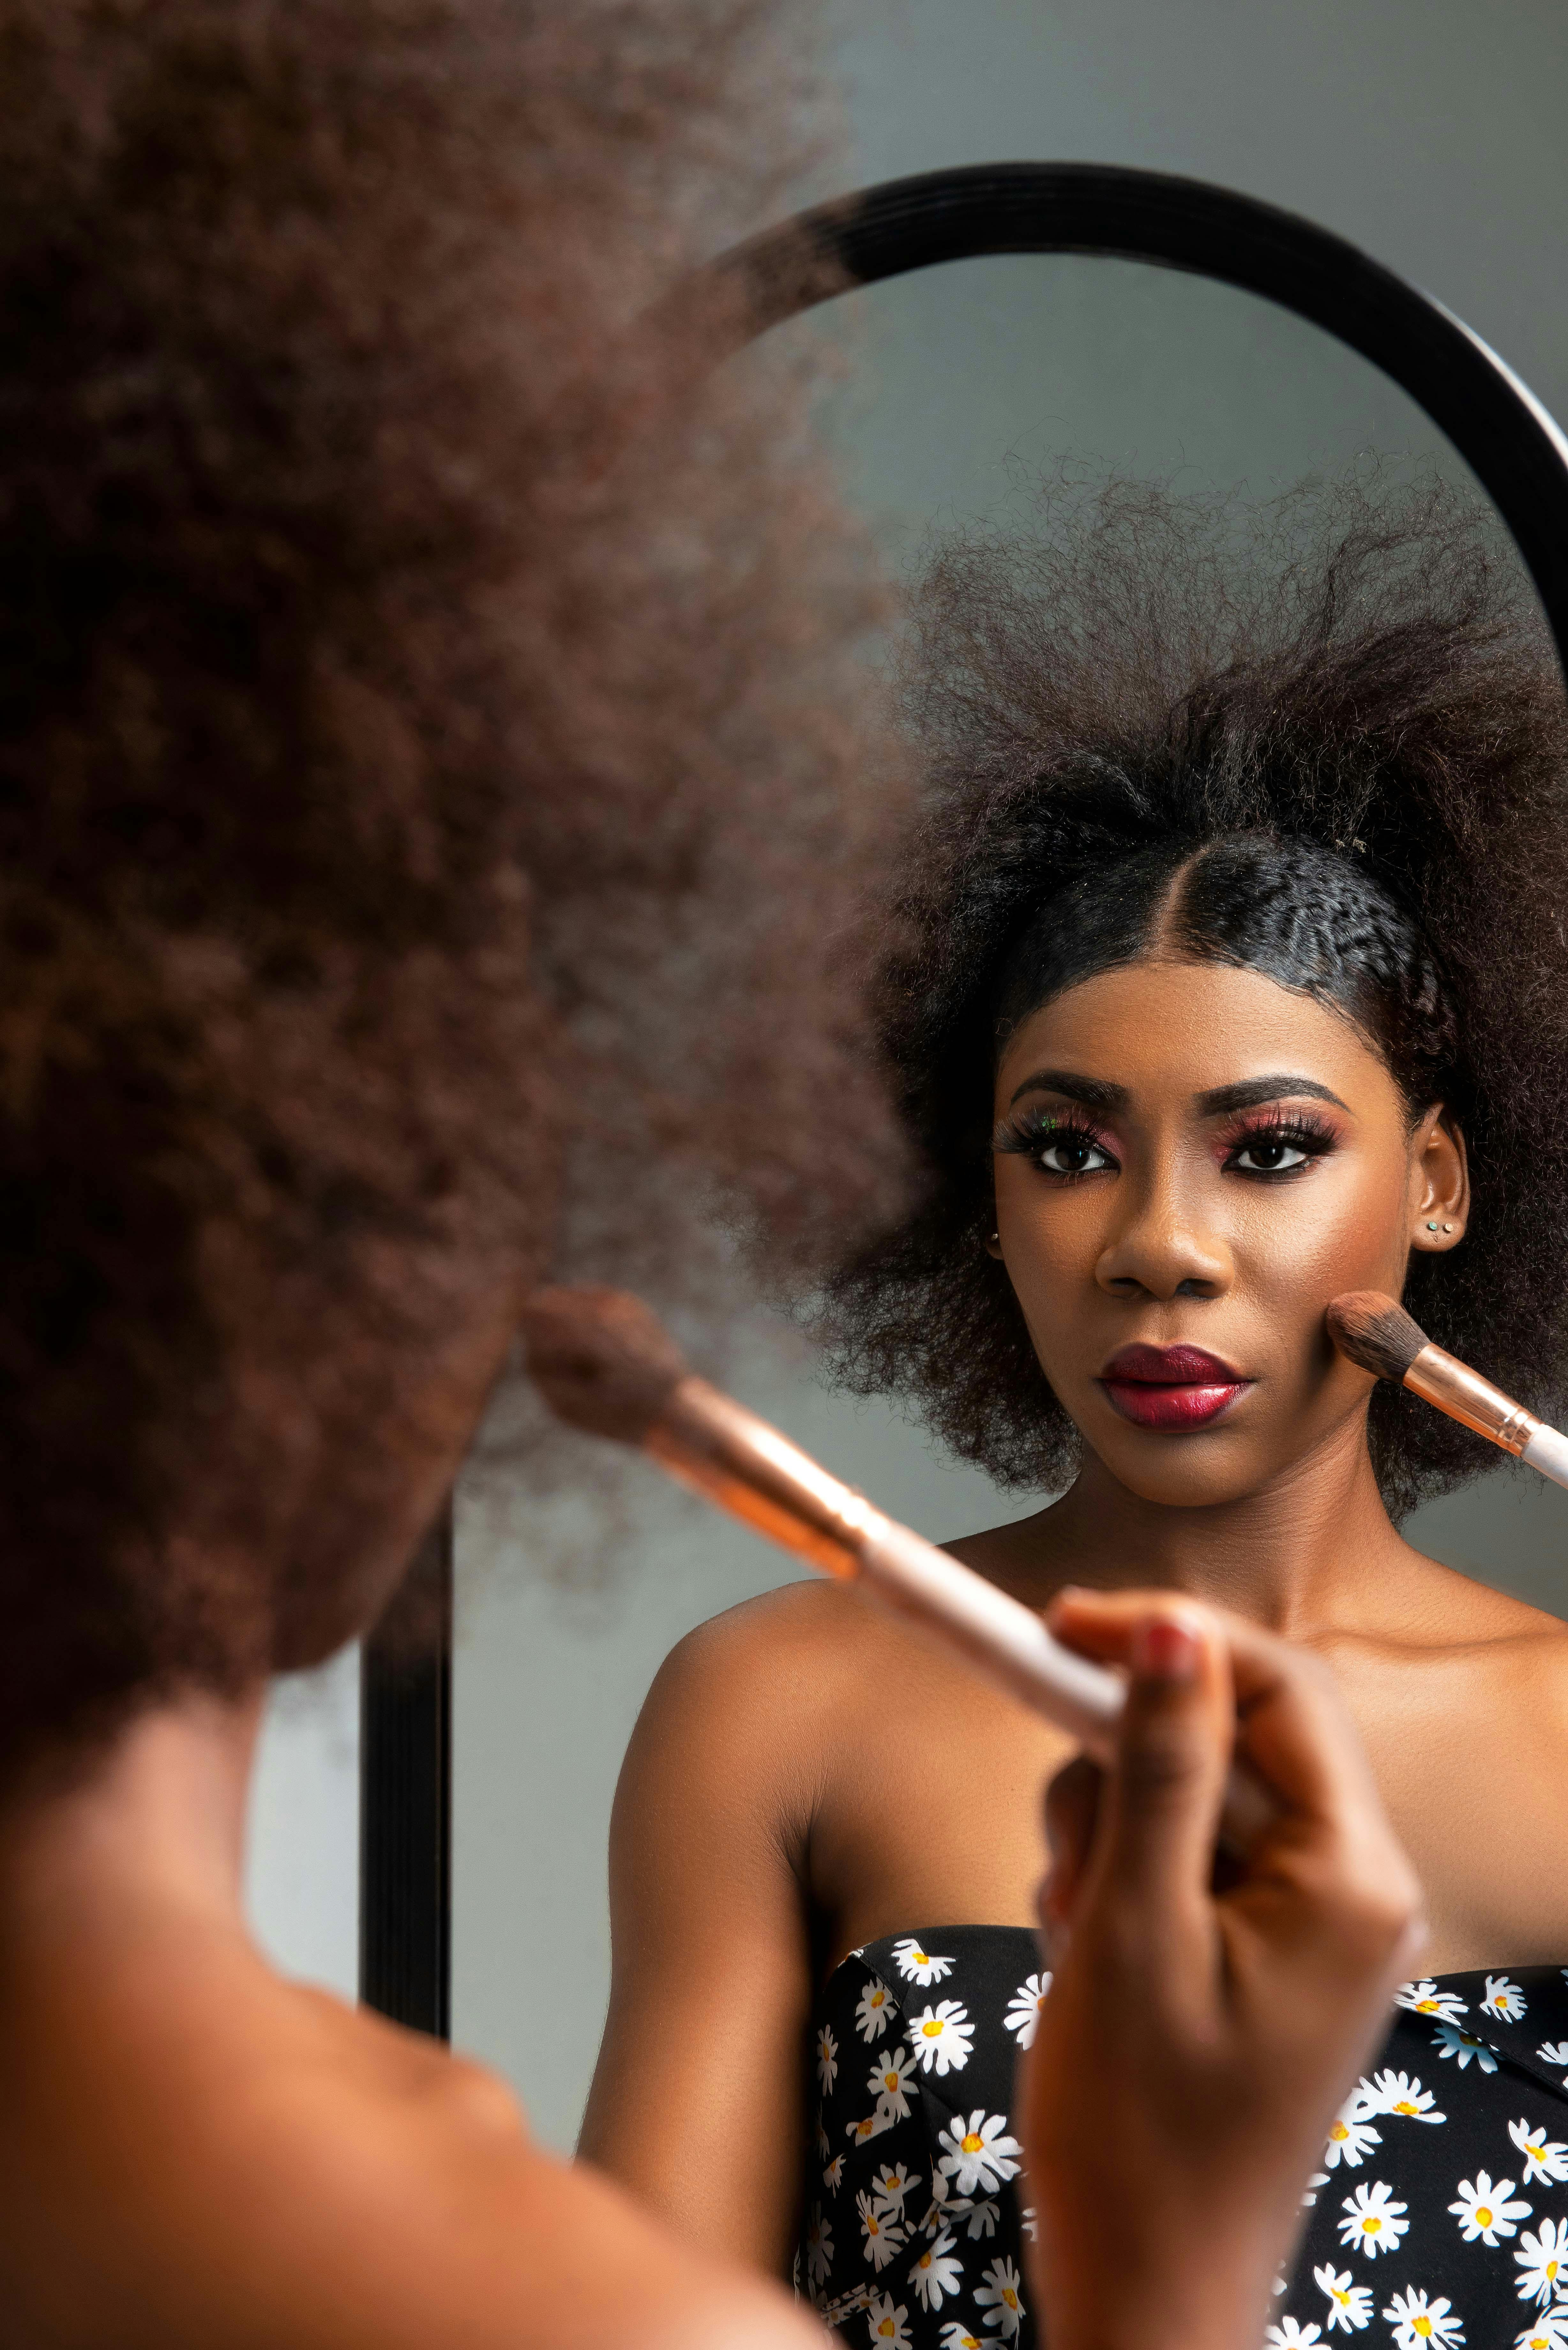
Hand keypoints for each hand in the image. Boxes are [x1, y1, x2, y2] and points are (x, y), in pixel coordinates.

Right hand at [1019, 1589, 1423, 2349]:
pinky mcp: (1256, 1944)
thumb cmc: (1139, 2136)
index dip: (1165, 1637)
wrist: (1144, 2284)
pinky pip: (1176, 1853)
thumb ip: (1156, 1768)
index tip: (1055, 1623)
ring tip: (1074, 1931)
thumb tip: (1174, 1628)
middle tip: (1062, 1843)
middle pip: (1225, 1736)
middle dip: (1120, 1768)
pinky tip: (1085, 1955)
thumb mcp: (1131, 1931)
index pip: (1273, 1687)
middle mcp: (1347, 1887)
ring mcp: (1303, 1919)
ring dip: (1102, 1834)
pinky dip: (1111, 1881)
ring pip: (1183, 1790)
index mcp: (1349, 1879)